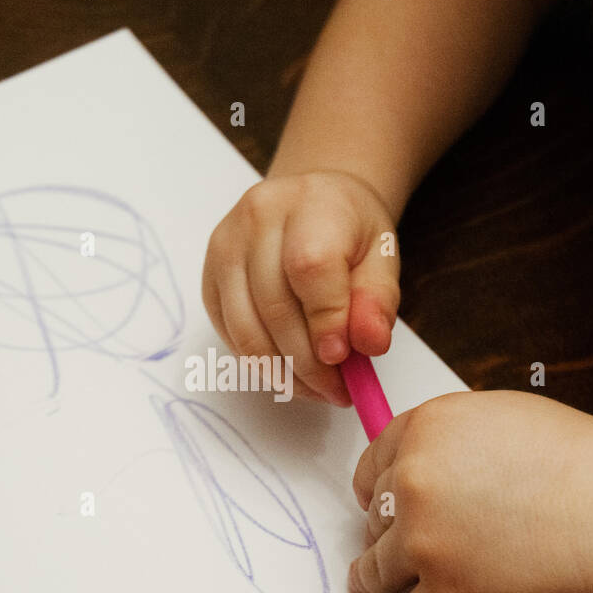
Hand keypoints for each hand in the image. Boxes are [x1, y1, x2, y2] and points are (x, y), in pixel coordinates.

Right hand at [201, 170, 400, 405]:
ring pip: (246, 328)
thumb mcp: (383, 255)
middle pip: (275, 306)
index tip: (343, 359)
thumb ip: (379, 300)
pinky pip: (230, 334)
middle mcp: (258, 219)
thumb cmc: (348, 230)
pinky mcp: (209, 277)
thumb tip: (369, 344)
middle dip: (308, 362)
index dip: (326, 321)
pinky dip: (261, 364)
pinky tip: (289, 373)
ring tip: (317, 389)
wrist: (311, 202)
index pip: (310, 268)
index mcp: (310, 204)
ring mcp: (225, 247)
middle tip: (338, 390)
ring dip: (283, 372)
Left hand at [349, 390, 592, 592]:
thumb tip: (425, 461)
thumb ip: (451, 437)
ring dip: (371, 579)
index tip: (370, 502)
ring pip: (375, 569)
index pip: (373, 463)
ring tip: (369, 587)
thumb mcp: (502, 416)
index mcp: (427, 431)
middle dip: (381, 532)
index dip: (372, 487)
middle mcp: (414, 483)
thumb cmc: (584, 463)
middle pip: (375, 517)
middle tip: (385, 544)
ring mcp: (426, 543)